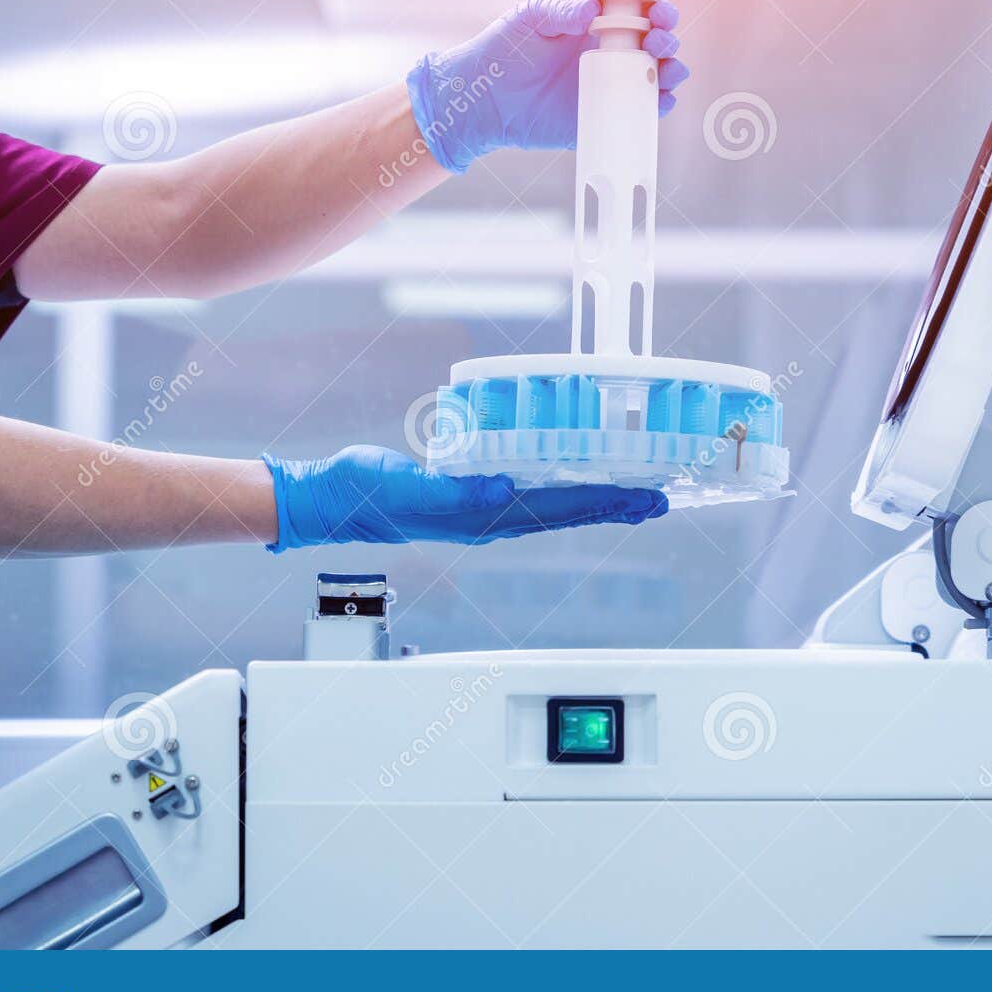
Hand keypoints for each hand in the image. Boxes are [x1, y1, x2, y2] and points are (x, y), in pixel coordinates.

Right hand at [262, 445, 667, 549]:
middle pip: (567, 510)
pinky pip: (526, 489)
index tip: (645, 497)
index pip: (559, 509)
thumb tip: (501, 491)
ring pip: (553, 503)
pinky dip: (558, 484)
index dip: (606, 502)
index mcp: (482, 516)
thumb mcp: (409, 488)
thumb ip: (454, 493)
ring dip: (595, 497)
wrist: (331, 498)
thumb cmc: (365, 493)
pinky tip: (570, 475)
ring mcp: (480, 507)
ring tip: (632, 492)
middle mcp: (490, 516)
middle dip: (616, 503)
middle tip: (660, 497)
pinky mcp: (468, 492)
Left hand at [405, 0, 687, 172]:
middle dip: (668, 42)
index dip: (659, 12)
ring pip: (655, 82)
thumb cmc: (504, 49)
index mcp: (599, 28)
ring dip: (671, 74)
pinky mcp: (600, 119)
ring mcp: (608, 90)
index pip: (642, 16)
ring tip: (667, 70)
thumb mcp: (531, 17)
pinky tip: (660, 100)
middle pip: (657, 49)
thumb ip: (561, 11)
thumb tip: (592, 10)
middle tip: (656, 41)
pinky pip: (636, 116)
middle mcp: (610, 58)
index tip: (659, 13)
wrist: (482, 97)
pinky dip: (655, 109)